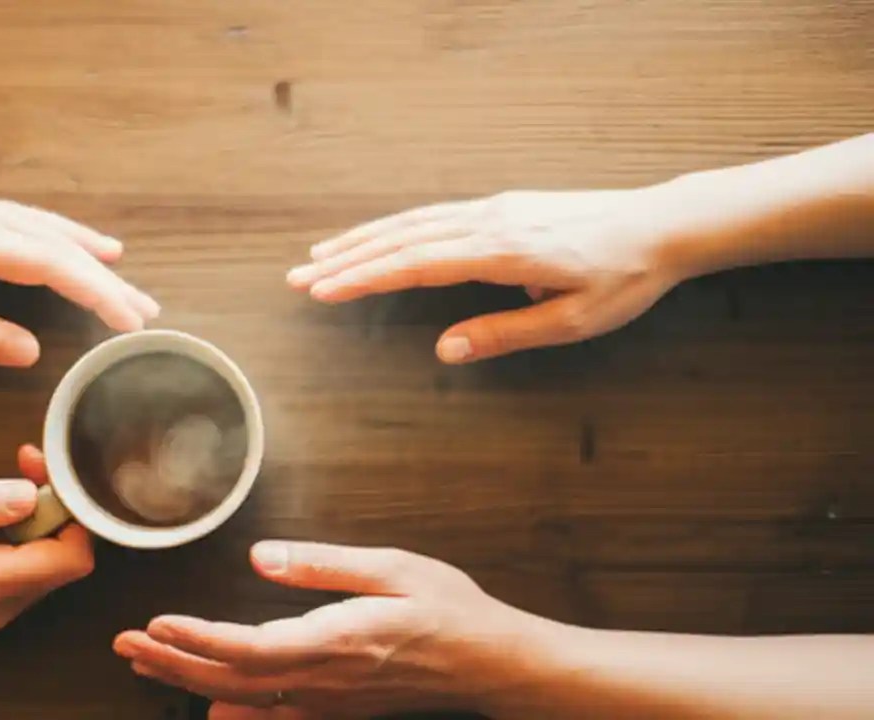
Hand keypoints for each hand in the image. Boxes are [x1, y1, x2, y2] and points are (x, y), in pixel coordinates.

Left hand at [0, 189, 159, 366]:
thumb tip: (29, 350)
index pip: (50, 265)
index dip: (96, 292)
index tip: (130, 322)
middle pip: (60, 246)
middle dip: (108, 280)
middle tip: (147, 313)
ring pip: (49, 229)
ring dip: (93, 256)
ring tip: (130, 279)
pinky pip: (31, 221)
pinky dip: (66, 236)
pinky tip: (82, 245)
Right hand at [0, 444, 93, 630]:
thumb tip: (28, 496)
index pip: (71, 559)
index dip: (71, 511)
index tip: (44, 474)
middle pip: (65, 560)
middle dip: (58, 508)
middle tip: (27, 464)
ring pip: (48, 564)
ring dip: (41, 517)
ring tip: (13, 476)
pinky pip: (24, 568)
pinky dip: (23, 533)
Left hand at [114, 542, 554, 718]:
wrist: (490, 663)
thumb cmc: (447, 610)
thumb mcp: (392, 568)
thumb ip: (323, 565)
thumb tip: (262, 556)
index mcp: (335, 639)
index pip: (248, 646)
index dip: (196, 638)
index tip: (154, 622)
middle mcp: (324, 680)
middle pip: (232, 679)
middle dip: (173, 662)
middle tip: (124, 644)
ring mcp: (329, 702)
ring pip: (244, 700)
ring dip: (190, 681)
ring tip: (146, 664)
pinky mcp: (337, 710)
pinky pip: (274, 717)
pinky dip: (232, 710)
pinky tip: (206, 705)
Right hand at [287, 188, 692, 363]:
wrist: (661, 226)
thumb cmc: (622, 279)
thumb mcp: (571, 322)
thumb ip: (504, 334)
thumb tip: (444, 350)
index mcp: (502, 252)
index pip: (416, 264)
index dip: (364, 278)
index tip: (321, 291)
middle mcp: (489, 222)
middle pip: (402, 238)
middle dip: (345, 259)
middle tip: (296, 277)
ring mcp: (494, 208)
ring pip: (413, 221)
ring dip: (362, 239)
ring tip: (320, 255)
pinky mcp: (502, 206)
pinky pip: (434, 213)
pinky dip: (395, 226)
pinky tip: (378, 236)